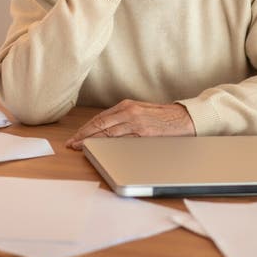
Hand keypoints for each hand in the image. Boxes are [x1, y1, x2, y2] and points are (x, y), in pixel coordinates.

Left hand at [65, 100, 194, 148]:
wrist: (185, 118)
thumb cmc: (164, 117)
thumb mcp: (141, 112)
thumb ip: (125, 118)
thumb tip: (106, 130)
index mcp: (128, 106)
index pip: (100, 118)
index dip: (86, 129)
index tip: (75, 137)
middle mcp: (129, 112)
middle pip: (100, 125)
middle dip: (83, 135)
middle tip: (72, 144)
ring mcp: (136, 123)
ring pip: (108, 133)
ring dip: (92, 141)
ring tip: (80, 148)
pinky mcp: (144, 134)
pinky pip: (123, 141)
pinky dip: (109, 146)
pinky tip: (101, 150)